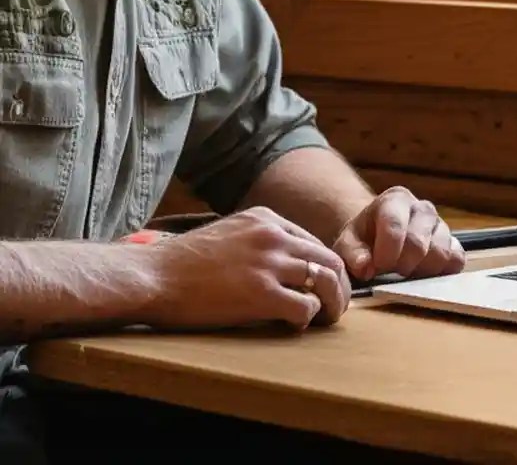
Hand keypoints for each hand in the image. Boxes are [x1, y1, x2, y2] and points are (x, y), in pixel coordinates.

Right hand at [143, 207, 351, 330]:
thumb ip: (257, 242)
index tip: (322, 288)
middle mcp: (273, 236)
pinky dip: (307, 319)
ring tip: (324, 319)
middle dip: (339, 287)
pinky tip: (294, 325)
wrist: (149, 276)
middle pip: (330, 260)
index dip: (324, 269)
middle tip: (335, 308)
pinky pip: (306, 307)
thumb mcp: (227, 235)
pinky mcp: (261, 293)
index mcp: (266, 219)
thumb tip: (284, 265)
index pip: (315, 243)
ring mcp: (268, 263)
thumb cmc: (181, 264)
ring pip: (326, 281)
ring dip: (331, 304)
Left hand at [333, 187, 465, 281]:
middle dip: (402, 265)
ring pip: (441, 253)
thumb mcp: (347, 243)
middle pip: (419, 243)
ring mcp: (442, 225)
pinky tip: (424, 273)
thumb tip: (366, 268)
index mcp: (395, 200)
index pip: (395, 226)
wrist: (379, 237)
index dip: (386, 253)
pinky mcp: (455, 243)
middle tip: (392, 272)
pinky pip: (457, 261)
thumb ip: (352, 254)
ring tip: (407, 271)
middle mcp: (423, 208)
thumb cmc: (363, 239)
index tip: (377, 268)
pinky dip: (442, 272)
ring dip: (422, 270)